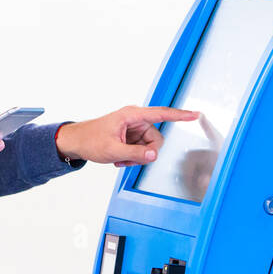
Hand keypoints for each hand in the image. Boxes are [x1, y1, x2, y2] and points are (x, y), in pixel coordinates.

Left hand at [55, 106, 199, 166]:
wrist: (77, 142)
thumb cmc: (90, 140)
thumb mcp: (113, 150)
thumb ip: (135, 153)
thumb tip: (154, 154)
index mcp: (132, 115)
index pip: (161, 114)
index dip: (179, 115)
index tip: (195, 114)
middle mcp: (135, 119)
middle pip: (155, 139)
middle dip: (145, 153)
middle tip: (127, 159)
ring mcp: (134, 128)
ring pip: (149, 146)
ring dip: (137, 156)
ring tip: (120, 158)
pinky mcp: (132, 136)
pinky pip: (142, 149)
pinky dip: (133, 156)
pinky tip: (120, 158)